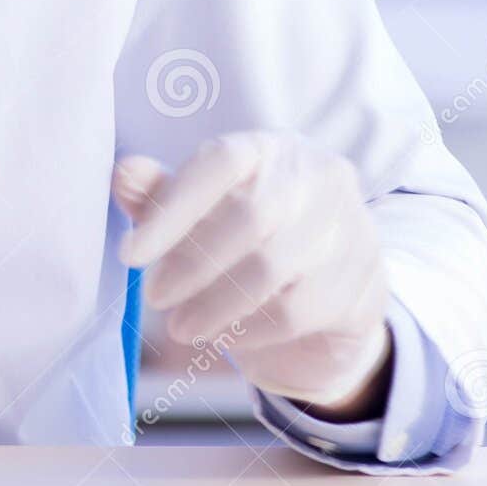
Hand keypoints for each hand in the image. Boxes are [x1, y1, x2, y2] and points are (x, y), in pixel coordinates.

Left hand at [113, 132, 392, 415]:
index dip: (170, 208)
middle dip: (192, 264)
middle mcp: (317, 176)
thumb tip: (121, 174)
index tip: (129, 255)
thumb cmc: (242, 242)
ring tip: (180, 326)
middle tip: (154, 296)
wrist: (323, 300)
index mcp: (269, 148)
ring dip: (215, 305)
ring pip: (273, 269)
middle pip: (252, 216)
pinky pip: (297, 311)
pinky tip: (223, 337)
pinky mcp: (364, 280)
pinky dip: (250, 329)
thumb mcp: (196, 214)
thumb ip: (159, 195)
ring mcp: (349, 226)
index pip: (220, 162)